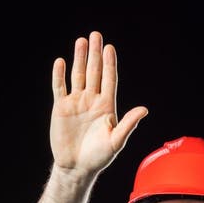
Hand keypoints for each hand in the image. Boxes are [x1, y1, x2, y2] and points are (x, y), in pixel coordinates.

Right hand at [50, 31, 147, 174]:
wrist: (76, 167)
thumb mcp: (116, 141)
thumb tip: (144, 110)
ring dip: (79, 59)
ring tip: (81, 41)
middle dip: (95, 54)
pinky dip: (59, 75)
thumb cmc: (99, 157)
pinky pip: (60, 87)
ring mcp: (76, 102)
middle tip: (96, 35)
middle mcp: (92, 100)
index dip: (110, 64)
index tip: (110, 48)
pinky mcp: (61, 108)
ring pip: (78, 75)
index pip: (109, 80)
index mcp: (106, 106)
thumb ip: (129, 124)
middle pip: (94, 72)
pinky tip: (61, 62)